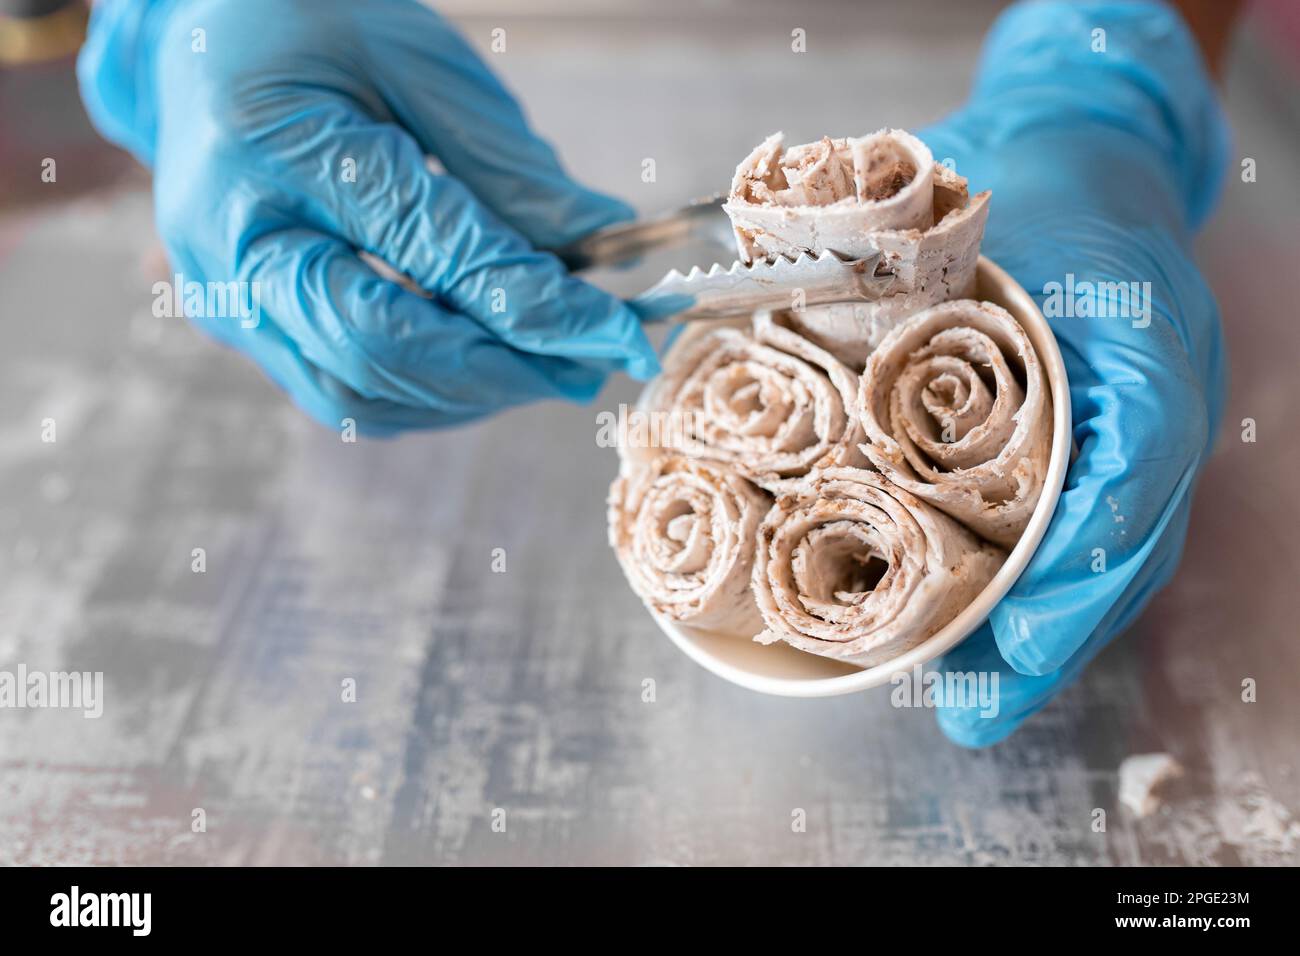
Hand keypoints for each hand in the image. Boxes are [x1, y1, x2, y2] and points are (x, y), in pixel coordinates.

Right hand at [77, 0, 657, 432]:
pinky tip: (484, 367)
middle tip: (590, 368)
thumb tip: (602, 241)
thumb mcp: (417, 61)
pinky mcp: (241, 328)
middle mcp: (233, 238)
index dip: (538, 307)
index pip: (430, 251)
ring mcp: (225, 295)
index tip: (620, 337)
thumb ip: (505, 164)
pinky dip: (426, 394)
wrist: (197, 46)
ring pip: (360, 393)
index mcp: (274, 143)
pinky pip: (342, 392)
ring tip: (547, 366)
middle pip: (380, 350)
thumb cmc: (307, 28)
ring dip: (469, 395)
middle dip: (503, 372)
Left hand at [920, 0, 1229, 744]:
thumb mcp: (951, 200)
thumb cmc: (1016, 175)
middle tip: (976, 708)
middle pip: (1135, 531)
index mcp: (1127, 316)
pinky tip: (1001, 640)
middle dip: (1055, 630)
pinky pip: (1108, 531)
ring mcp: (1154, 419)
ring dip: (1054, 633)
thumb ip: (874, 265)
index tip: (1019, 630)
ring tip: (978, 700)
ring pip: (1126, 550)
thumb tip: (723, 341)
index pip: (1134, 445)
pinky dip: (1056, 594)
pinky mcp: (1127, 439)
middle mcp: (1155, 384)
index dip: (1081, 549)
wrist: (1087, 147)